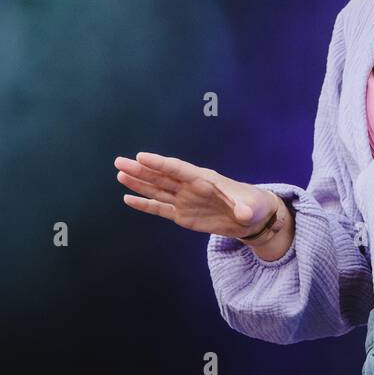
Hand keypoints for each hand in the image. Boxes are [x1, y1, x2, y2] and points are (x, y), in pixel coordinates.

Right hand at [114, 152, 281, 239]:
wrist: (253, 218)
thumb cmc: (254, 206)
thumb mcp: (252, 207)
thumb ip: (244, 209)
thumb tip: (244, 214)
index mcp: (205, 180)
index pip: (178, 169)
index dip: (160, 164)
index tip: (141, 156)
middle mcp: (191, 187)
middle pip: (162, 177)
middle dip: (141, 169)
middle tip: (119, 161)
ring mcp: (185, 200)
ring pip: (157, 190)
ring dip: (139, 182)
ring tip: (119, 174)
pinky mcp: (183, 215)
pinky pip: (160, 208)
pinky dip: (144, 204)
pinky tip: (128, 198)